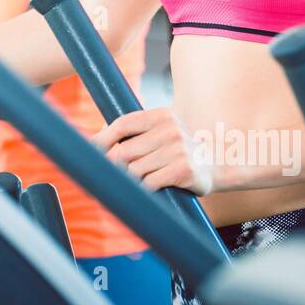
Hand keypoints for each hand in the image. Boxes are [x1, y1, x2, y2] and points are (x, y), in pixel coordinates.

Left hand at [91, 108, 212, 194]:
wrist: (215, 167)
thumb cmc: (177, 151)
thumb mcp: (160, 133)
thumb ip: (133, 132)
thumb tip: (96, 140)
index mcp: (162, 115)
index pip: (123, 123)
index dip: (102, 138)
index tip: (89, 151)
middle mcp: (171, 129)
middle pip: (124, 151)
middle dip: (113, 167)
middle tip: (106, 178)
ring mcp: (179, 149)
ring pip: (135, 170)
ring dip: (132, 181)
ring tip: (141, 181)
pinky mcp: (184, 170)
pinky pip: (149, 183)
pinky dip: (145, 189)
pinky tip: (152, 188)